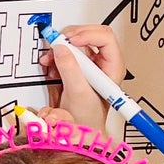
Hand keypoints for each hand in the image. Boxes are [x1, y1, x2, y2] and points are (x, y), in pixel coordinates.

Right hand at [38, 22, 124, 136]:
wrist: (78, 129)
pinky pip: (65, 51)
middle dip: (70, 37)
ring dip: (60, 47)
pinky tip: (51, 66)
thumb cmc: (87, 118)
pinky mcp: (75, 66)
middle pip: (90, 33)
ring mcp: (88, 64)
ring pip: (76, 41)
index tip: (71, 40)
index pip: (105, 38)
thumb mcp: (78, 92)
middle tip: (58, 43)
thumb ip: (69, 69)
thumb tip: (60, 49)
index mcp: (112, 67)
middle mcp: (102, 63)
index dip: (87, 35)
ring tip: (51, 58)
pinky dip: (55, 55)